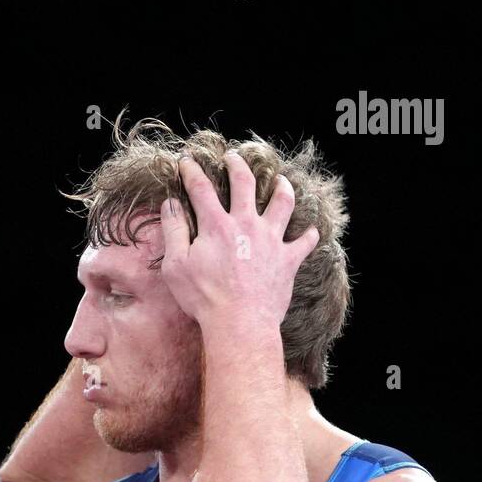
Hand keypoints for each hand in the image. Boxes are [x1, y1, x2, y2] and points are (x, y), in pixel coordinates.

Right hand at [159, 152, 318, 331]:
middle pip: (245, 183)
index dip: (192, 171)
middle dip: (238, 165)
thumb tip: (170, 204)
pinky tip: (311, 232)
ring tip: (281, 181)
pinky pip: (305, 243)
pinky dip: (309, 236)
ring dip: (282, 188)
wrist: (240, 324)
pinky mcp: (288, 260)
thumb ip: (173, 231)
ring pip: (282, 202)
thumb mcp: (176, 266)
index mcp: (216, 225)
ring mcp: (270, 240)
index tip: (187, 162)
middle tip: (233, 158)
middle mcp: (246, 224)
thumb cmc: (204, 298)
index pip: (201, 188)